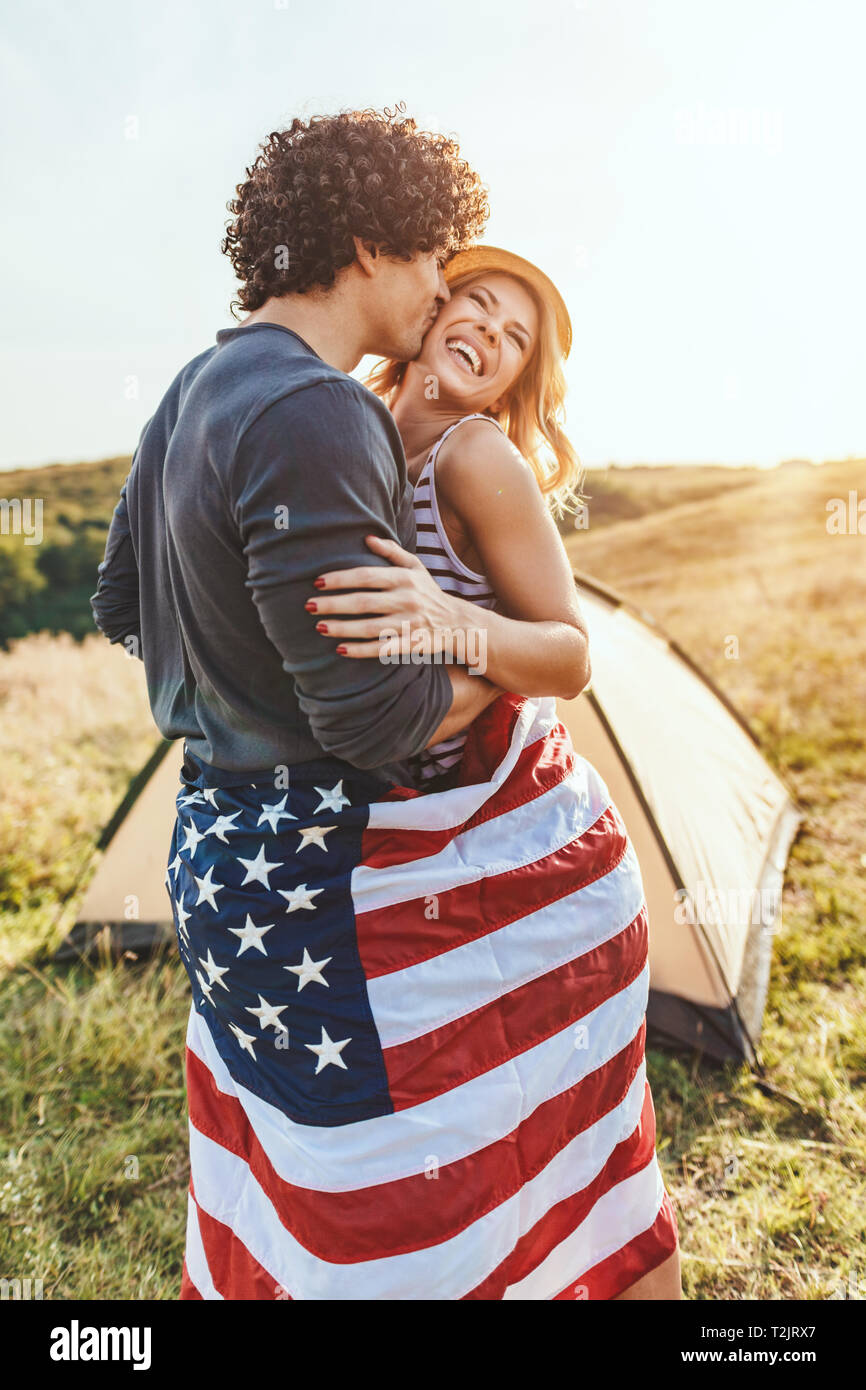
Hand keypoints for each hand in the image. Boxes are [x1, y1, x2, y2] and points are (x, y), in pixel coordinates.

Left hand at [306, 534, 464, 658]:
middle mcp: (407, 599)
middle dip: (334, 604)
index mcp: (404, 578)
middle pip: (364, 602)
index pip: (366, 576)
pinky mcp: (412, 644)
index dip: (340, 579)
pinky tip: (341, 649)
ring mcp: (409, 623)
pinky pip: (383, 648)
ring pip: (370, 627)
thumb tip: (367, 538)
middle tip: (309, 606)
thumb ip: (392, 551)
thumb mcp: (416, 567)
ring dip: (343, 628)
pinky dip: (361, 650)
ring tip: (320, 627)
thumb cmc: (429, 592)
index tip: (318, 582)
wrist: (457, 622)